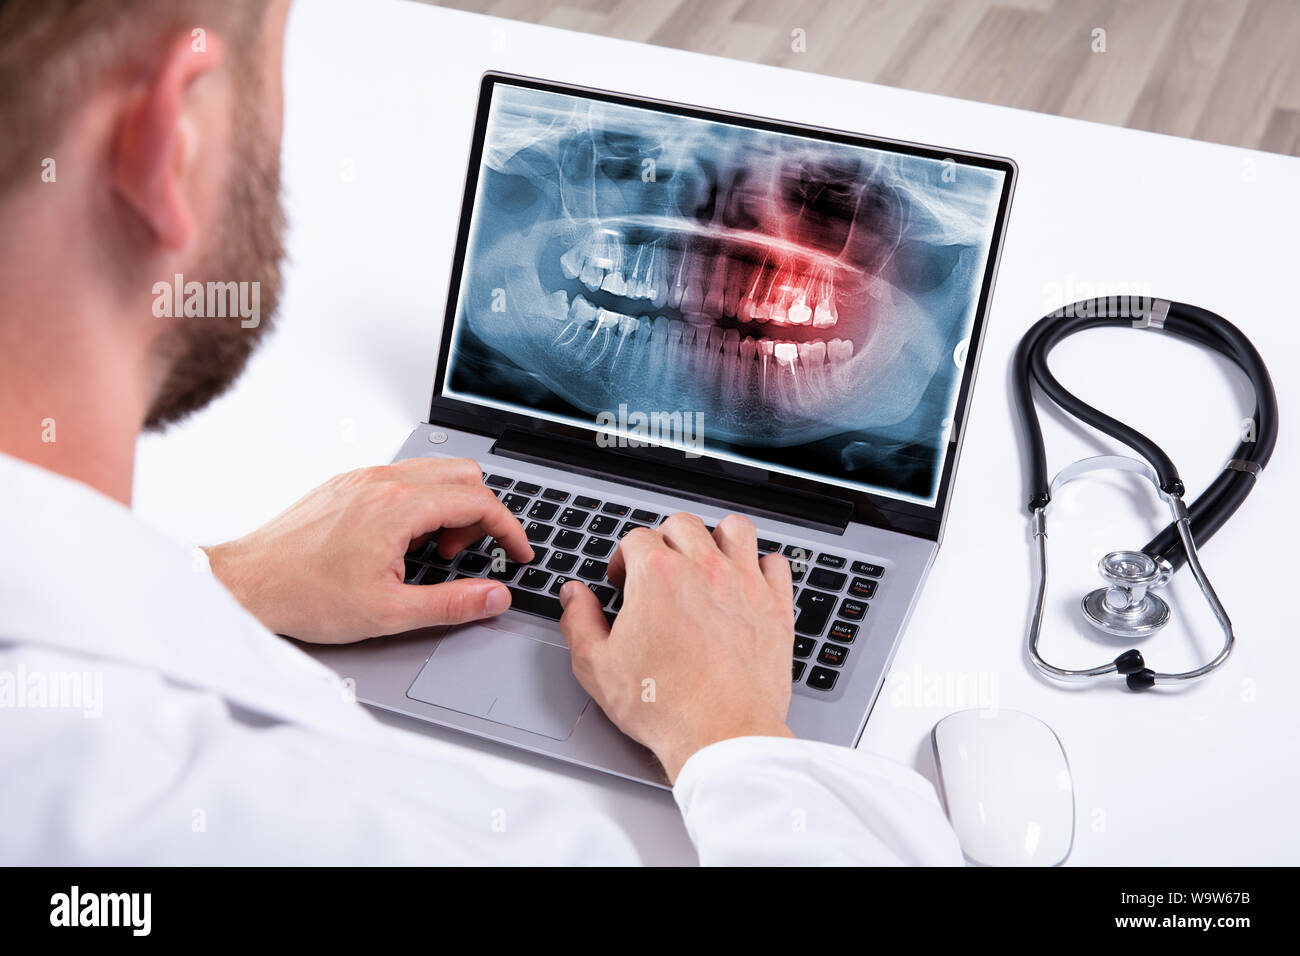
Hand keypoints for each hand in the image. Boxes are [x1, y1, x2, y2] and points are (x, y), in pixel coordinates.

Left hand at [205, 457, 532, 642]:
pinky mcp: (346, 484)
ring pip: (433, 472)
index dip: (509, 529)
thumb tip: (496, 596)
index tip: (518, 553)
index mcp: (399, 507)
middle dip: (480, 514)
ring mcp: (362, 478)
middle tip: (465, 556)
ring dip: (450, 508)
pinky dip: (420, 504)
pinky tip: (401, 544)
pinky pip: (402, 478)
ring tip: (432, 554)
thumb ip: (454, 603)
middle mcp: (382, 481)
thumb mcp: (390, 613)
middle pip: (463, 474)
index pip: (479, 500)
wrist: (245, 585)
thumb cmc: (304, 596)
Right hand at [558, 512, 795, 782]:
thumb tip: (574, 597)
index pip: (638, 537)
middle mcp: (703, 568)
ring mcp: (744, 584)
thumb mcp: (597, 667)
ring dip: (716, 538)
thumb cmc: (663, 706)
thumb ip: (580, 622)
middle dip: (665, 540)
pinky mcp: (776, 606)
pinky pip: (776, 563)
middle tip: (660, 571)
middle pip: (683, 525)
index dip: (625, 558)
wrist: (721, 736)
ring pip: (734, 529)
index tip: (625, 581)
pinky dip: (761, 566)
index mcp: (657, 576)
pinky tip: (748, 583)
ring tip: (706, 560)